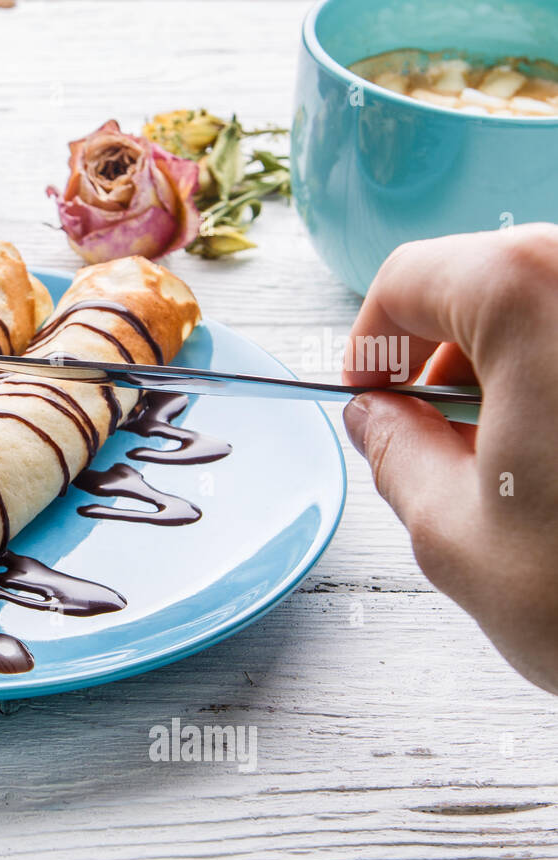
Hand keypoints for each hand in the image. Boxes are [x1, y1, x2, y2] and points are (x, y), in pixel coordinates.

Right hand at [342, 224, 557, 692]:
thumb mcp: (453, 531)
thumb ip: (395, 452)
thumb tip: (377, 419)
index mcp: (535, 295)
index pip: (412, 278)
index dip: (371, 342)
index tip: (370, 394)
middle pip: (493, 279)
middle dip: (447, 355)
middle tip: (436, 436)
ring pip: (557, 303)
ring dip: (519, 367)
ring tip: (519, 460)